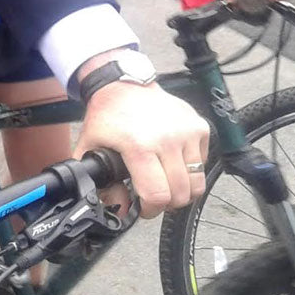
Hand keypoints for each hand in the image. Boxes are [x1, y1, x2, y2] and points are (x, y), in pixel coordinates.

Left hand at [74, 76, 208, 218]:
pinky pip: (203, 163)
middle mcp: (167, 139)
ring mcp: (186, 132)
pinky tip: (172, 161)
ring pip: (197, 183)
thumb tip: (120, 209)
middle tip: (154, 195)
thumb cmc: (107, 116)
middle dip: (167, 203)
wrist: (121, 84)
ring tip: (165, 182)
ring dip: (182, 190)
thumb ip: (101, 183)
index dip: (151, 209)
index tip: (144, 207)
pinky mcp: (199, 126)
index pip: (158, 195)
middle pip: (181, 194)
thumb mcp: (91, 148)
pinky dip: (191, 169)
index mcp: (139, 146)